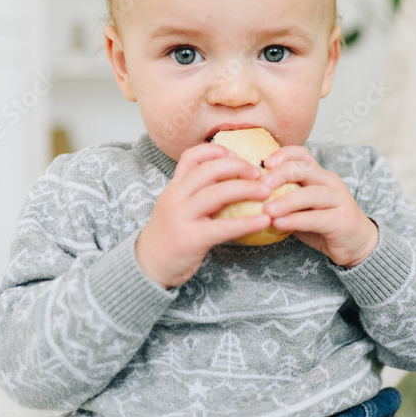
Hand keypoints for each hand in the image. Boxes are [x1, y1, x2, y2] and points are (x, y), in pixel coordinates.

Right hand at [135, 142, 269, 287]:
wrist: (148, 265)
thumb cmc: (171, 234)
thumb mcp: (177, 206)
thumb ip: (198, 192)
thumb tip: (235, 179)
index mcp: (175, 186)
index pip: (192, 156)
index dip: (216, 151)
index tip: (237, 154)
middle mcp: (176, 196)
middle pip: (210, 170)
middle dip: (239, 167)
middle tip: (260, 174)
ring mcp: (182, 216)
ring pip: (217, 193)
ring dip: (247, 189)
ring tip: (267, 192)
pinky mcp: (191, 238)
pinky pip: (224, 227)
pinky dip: (247, 222)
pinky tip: (263, 221)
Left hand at [253, 145, 378, 268]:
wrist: (358, 245)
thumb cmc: (324, 225)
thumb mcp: (302, 208)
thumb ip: (284, 199)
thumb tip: (250, 196)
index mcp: (320, 175)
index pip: (302, 154)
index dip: (283, 154)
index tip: (263, 163)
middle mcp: (331, 182)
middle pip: (305, 169)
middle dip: (280, 175)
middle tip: (260, 186)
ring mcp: (339, 200)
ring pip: (312, 194)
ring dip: (287, 200)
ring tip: (267, 210)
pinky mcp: (342, 221)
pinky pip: (316, 218)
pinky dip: (296, 220)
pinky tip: (279, 224)